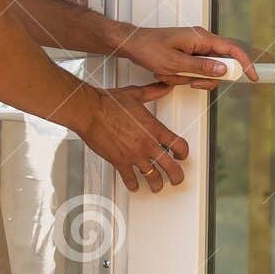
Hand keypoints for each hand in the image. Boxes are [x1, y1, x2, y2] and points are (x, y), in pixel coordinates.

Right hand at [75, 83, 190, 192]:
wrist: (90, 111)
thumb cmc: (108, 103)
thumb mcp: (136, 94)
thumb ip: (153, 92)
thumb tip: (165, 86)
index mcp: (155, 128)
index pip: (180, 146)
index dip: (184, 154)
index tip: (181, 156)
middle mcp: (147, 145)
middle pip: (171, 168)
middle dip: (176, 177)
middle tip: (176, 179)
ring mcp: (134, 155)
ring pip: (153, 178)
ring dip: (156, 184)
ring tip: (157, 187)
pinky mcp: (119, 161)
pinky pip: (130, 179)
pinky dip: (133, 185)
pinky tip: (134, 186)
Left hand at [120, 25, 261, 90]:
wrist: (130, 45)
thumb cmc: (148, 48)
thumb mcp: (175, 62)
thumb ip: (201, 67)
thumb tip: (224, 69)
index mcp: (201, 38)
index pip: (232, 50)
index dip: (245, 63)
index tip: (253, 77)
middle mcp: (200, 42)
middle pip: (218, 65)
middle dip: (203, 77)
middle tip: (188, 80)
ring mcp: (192, 49)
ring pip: (203, 72)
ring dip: (186, 78)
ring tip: (168, 73)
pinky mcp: (185, 55)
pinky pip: (191, 72)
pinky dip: (178, 77)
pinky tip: (164, 73)